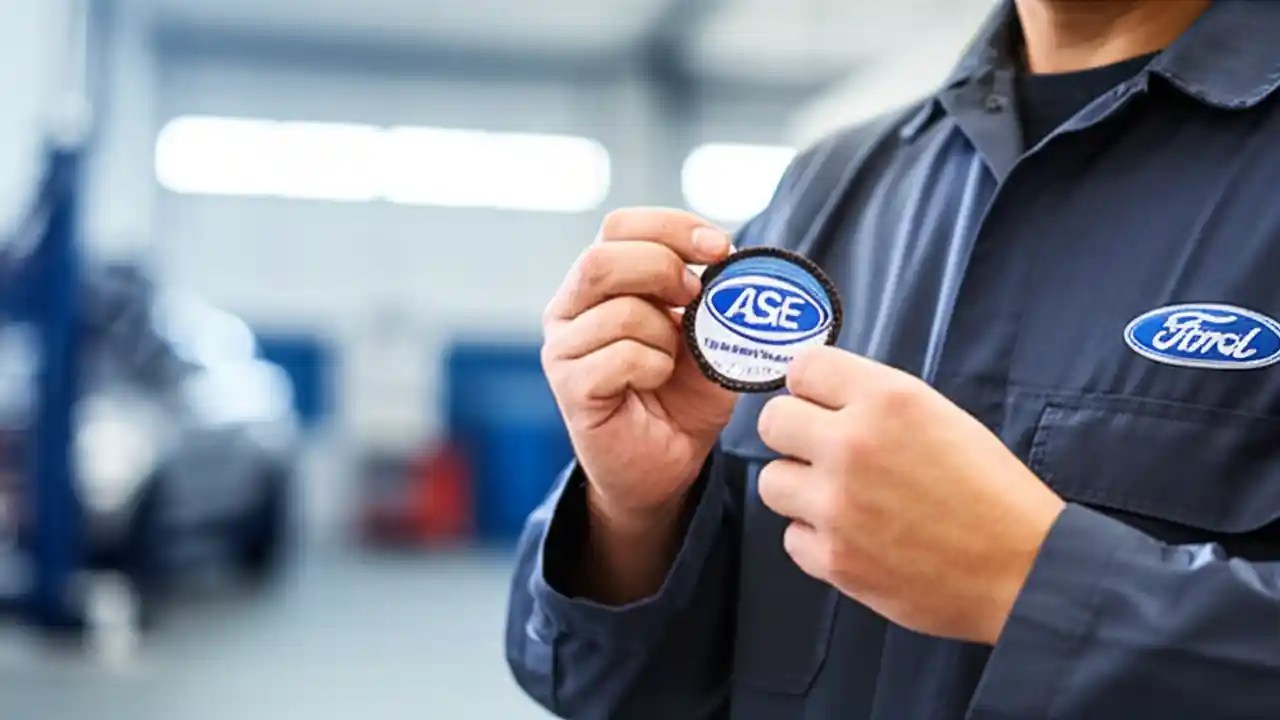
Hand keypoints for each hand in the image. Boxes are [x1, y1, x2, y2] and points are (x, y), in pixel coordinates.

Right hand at [543, 209, 737, 529]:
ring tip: (670, 361)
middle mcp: (570, 308)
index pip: (619, 226)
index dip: (671, 227)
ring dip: (664, 334)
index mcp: (598, 282)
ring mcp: (564, 348)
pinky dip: (653, 366)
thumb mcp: (708, 336)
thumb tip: (730, 260)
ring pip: (619, 312)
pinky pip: (620, 356)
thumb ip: (712, 297)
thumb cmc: (682, 396)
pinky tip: (654, 382)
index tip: (720, 248)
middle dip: (663, 269)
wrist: (665, 464)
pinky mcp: (569, 387)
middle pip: (603, 258)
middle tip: (697, 297)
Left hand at [756, 346, 1065, 644]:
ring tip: (841, 500)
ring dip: (800, 489)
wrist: (1025, 571)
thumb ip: (876, 402)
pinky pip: (791, 537)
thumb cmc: (993, 493)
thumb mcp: (942, 416)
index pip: (803, 368)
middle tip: (822, 452)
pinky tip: (854, 538)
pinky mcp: (833, 558)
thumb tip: (822, 398)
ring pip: (772, 481)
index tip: (817, 403)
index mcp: (887, 399)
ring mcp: (837, 504)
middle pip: (774, 421)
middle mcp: (853, 444)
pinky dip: (816, 540)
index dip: (810, 387)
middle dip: (795, 435)